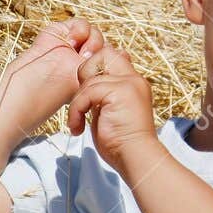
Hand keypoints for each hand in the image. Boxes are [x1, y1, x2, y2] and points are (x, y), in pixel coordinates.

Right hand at [11, 17, 106, 100]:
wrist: (39, 85)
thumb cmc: (60, 92)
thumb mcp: (90, 86)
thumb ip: (106, 72)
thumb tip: (126, 53)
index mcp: (92, 71)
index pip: (112, 56)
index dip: (115, 56)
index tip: (113, 64)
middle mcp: (83, 56)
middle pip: (104, 43)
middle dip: (103, 50)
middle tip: (94, 61)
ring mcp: (73, 44)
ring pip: (95, 33)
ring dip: (92, 42)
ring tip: (83, 54)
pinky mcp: (62, 31)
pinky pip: (81, 24)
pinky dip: (80, 31)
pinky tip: (71, 43)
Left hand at [65, 39, 157, 176]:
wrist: (136, 157)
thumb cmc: (121, 145)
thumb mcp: (109, 114)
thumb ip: (101, 98)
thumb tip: (85, 86)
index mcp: (132, 84)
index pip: (113, 57)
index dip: (94, 70)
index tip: (85, 95)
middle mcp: (133, 79)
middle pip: (105, 54)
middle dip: (85, 72)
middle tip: (82, 100)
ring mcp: (128, 83)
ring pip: (90, 78)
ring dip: (77, 103)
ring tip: (77, 124)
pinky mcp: (120, 91)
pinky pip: (87, 92)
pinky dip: (77, 110)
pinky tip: (78, 127)